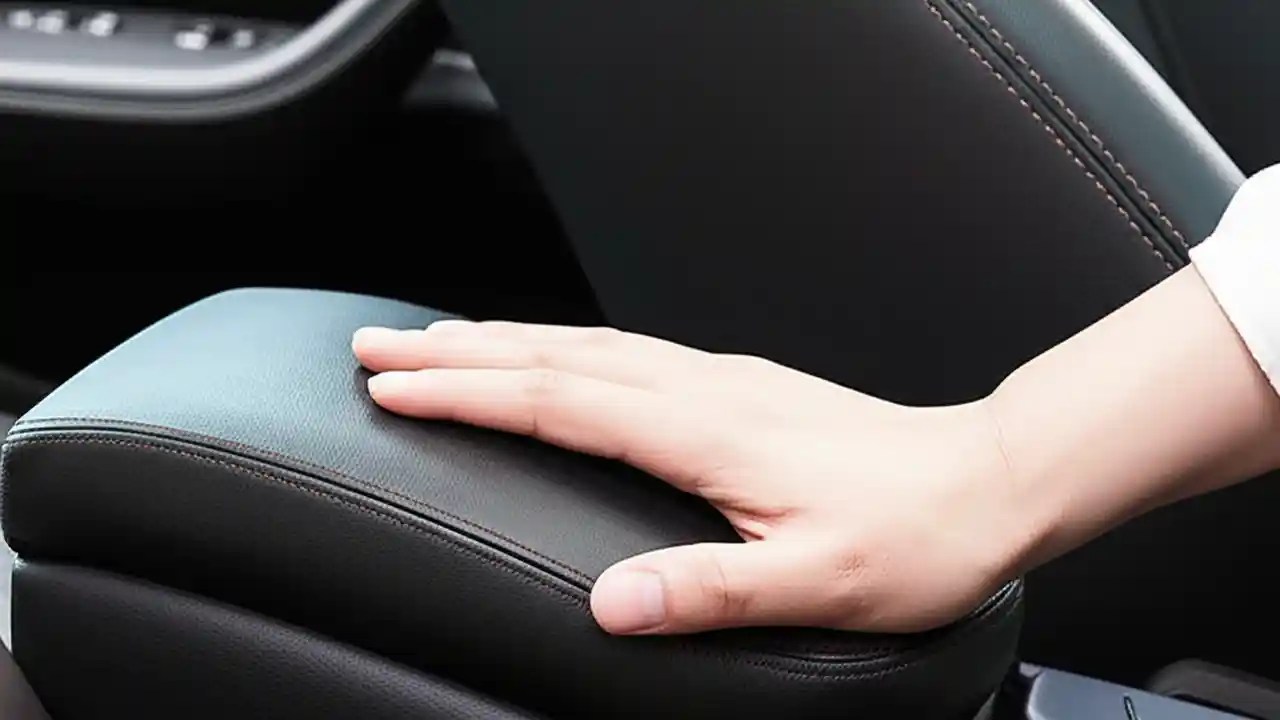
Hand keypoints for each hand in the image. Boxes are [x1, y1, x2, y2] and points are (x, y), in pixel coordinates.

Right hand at [353, 321, 1035, 635]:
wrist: (989, 480)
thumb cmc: (913, 537)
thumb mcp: (817, 584)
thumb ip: (709, 593)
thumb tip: (607, 606)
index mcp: (708, 434)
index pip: (560, 402)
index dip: (469, 392)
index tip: (393, 385)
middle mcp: (705, 390)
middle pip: (555, 355)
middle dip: (457, 349)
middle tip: (376, 345)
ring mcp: (721, 380)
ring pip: (586, 344)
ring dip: (502, 338)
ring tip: (436, 339)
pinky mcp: (739, 387)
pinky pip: (624, 351)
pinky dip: (562, 345)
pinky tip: (551, 353)